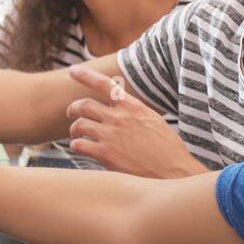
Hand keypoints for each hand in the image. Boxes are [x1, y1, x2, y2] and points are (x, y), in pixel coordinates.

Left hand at [65, 65, 205, 178]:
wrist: (172, 173)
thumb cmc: (167, 150)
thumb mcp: (154, 121)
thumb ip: (135, 112)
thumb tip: (123, 108)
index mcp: (133, 107)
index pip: (104, 84)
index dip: (85, 75)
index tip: (72, 70)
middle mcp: (119, 117)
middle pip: (84, 105)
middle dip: (74, 109)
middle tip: (71, 113)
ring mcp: (110, 135)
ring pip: (79, 125)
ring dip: (74, 129)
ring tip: (76, 135)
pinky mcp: (104, 154)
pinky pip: (79, 145)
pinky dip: (75, 145)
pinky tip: (79, 148)